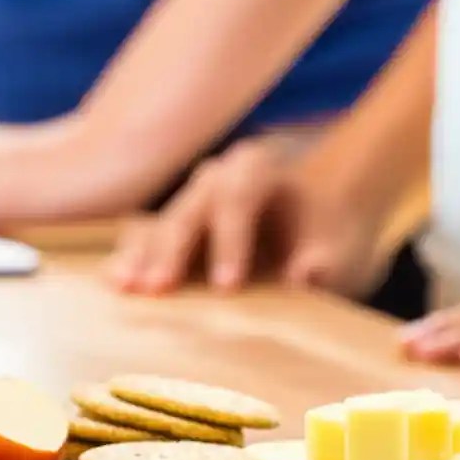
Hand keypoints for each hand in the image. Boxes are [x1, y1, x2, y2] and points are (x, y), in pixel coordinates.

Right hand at [105, 133, 388, 295]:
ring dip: (142, 257)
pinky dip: (131, 260)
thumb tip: (306, 273)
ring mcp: (190, 203)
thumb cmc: (331, 242)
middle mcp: (217, 180)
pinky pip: (142, 238)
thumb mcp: (343, 251)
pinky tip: (116, 283)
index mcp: (259, 170)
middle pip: (189, 208)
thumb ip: (328, 260)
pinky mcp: (172, 229)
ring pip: (159, 222)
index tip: (227, 287)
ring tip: (128, 288)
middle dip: (173, 249)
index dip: (229, 238)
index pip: (239, 193)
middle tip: (161, 288)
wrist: (318, 236)